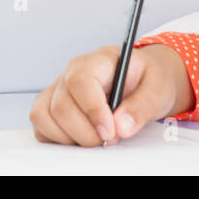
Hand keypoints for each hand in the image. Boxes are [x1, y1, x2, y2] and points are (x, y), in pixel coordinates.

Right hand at [29, 44, 193, 146]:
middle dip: (86, 132)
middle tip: (110, 138)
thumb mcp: (158, 89)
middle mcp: (72, 72)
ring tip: (96, 137)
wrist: (144, 82)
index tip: (110, 131)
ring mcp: (58, 89)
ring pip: (45, 115)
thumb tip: (121, 126)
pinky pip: (40, 124)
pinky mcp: (51, 106)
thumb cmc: (148, 80)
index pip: (80, 80)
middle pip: (61, 105)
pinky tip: (80, 136)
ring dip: (71, 137)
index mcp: (98, 61)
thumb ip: (142, 106)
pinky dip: (57, 138)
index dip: (92, 110)